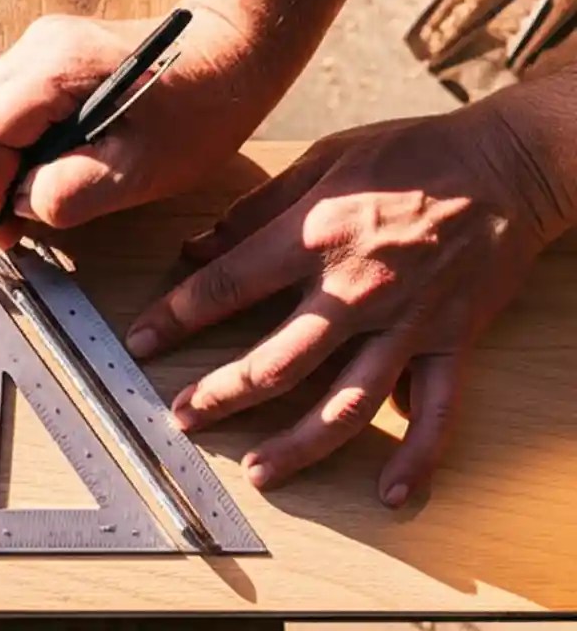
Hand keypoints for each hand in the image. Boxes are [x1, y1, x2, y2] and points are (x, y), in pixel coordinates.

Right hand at [0, 11, 279, 248]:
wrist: (232, 54)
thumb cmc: (199, 111)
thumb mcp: (140, 172)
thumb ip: (70, 194)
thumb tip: (17, 206)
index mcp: (58, 68)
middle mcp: (38, 46)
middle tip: (10, 227)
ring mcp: (40, 45)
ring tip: (27, 202)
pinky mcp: (48, 54)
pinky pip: (6, 106)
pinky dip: (12, 145)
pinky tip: (44, 169)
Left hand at [124, 103, 575, 506]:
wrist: (509, 161)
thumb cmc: (412, 154)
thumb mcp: (321, 161)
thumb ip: (253, 211)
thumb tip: (194, 247)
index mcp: (316, 237)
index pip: (226, 287)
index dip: (175, 317)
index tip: (140, 341)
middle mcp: (357, 290)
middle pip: (276, 362)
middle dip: (221, 396)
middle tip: (182, 418)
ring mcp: (407, 324)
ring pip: (345, 404)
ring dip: (299, 445)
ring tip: (260, 472)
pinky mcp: (450, 343)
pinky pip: (435, 412)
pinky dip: (417, 458)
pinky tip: (391, 495)